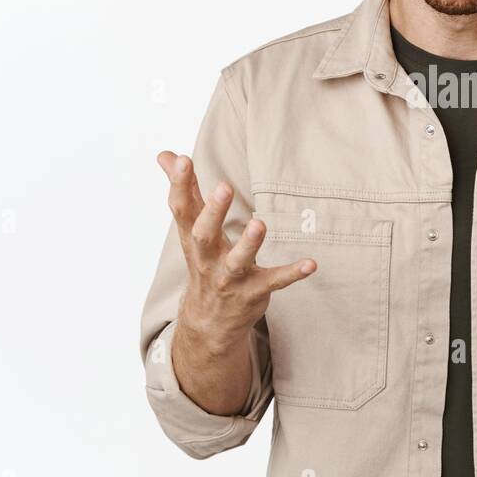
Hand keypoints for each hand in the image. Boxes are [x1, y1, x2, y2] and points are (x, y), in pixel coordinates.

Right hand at [157, 150, 315, 349]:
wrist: (208, 322)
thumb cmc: (204, 261)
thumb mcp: (190, 228)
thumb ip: (185, 190)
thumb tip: (165, 154)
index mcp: (193, 237)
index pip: (182, 208)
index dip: (180, 184)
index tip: (184, 159)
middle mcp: (207, 257)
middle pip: (204, 234)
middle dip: (213, 212)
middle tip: (224, 187)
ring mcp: (229, 277)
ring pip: (237, 261)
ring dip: (249, 244)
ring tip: (260, 224)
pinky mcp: (254, 292)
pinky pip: (273, 281)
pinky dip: (291, 273)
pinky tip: (310, 264)